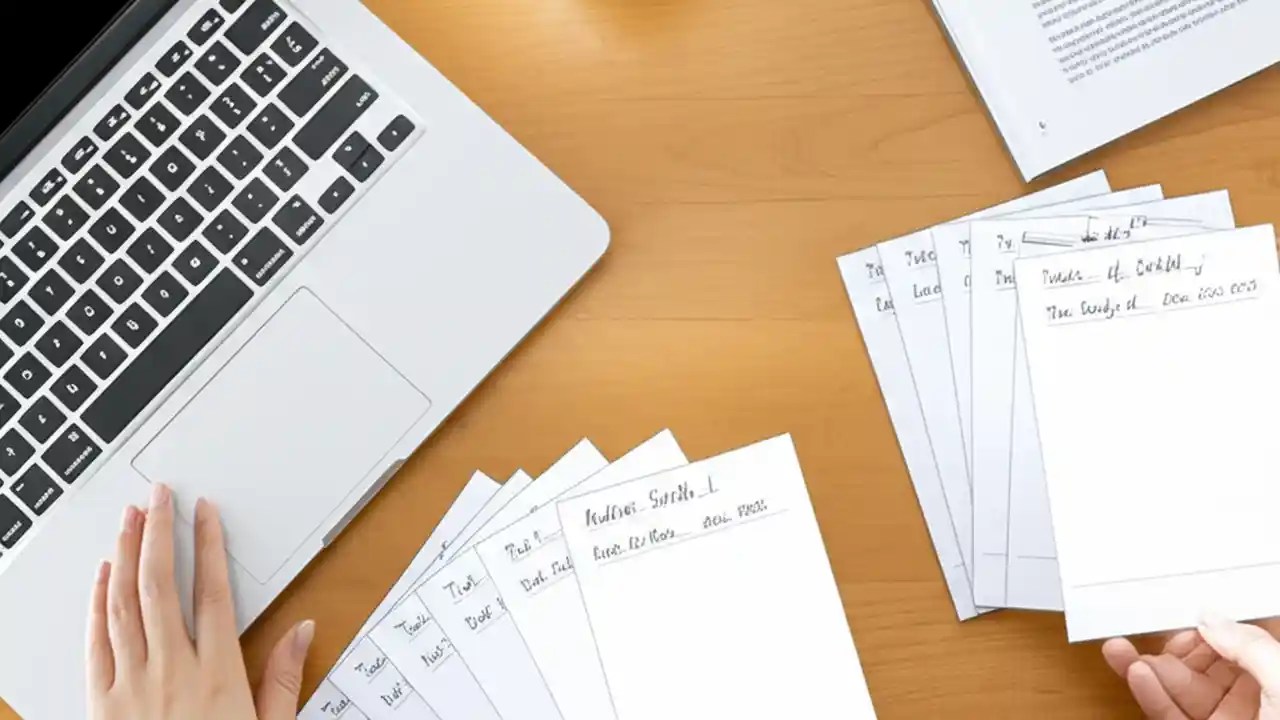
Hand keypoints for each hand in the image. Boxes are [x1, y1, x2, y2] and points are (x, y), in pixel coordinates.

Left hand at [87, 483, 314, 719]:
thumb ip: (283, 678)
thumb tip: (304, 630)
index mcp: (217, 675)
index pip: (213, 593)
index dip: (209, 546)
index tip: (206, 513)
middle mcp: (172, 672)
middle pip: (161, 586)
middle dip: (158, 533)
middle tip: (159, 496)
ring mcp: (132, 685)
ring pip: (123, 605)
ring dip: (124, 555)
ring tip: (128, 520)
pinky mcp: (101, 703)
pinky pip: (96, 642)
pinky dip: (97, 603)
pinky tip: (102, 576)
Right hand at [1102, 616, 1279, 718]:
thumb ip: (1250, 645)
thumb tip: (1212, 619)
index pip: (1244, 639)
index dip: (1215, 622)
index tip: (1191, 609)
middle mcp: (1255, 699)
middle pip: (1204, 663)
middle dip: (1173, 646)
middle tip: (1151, 633)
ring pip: (1180, 689)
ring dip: (1149, 668)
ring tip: (1122, 651)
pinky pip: (1170, 716)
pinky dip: (1151, 695)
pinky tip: (1137, 674)